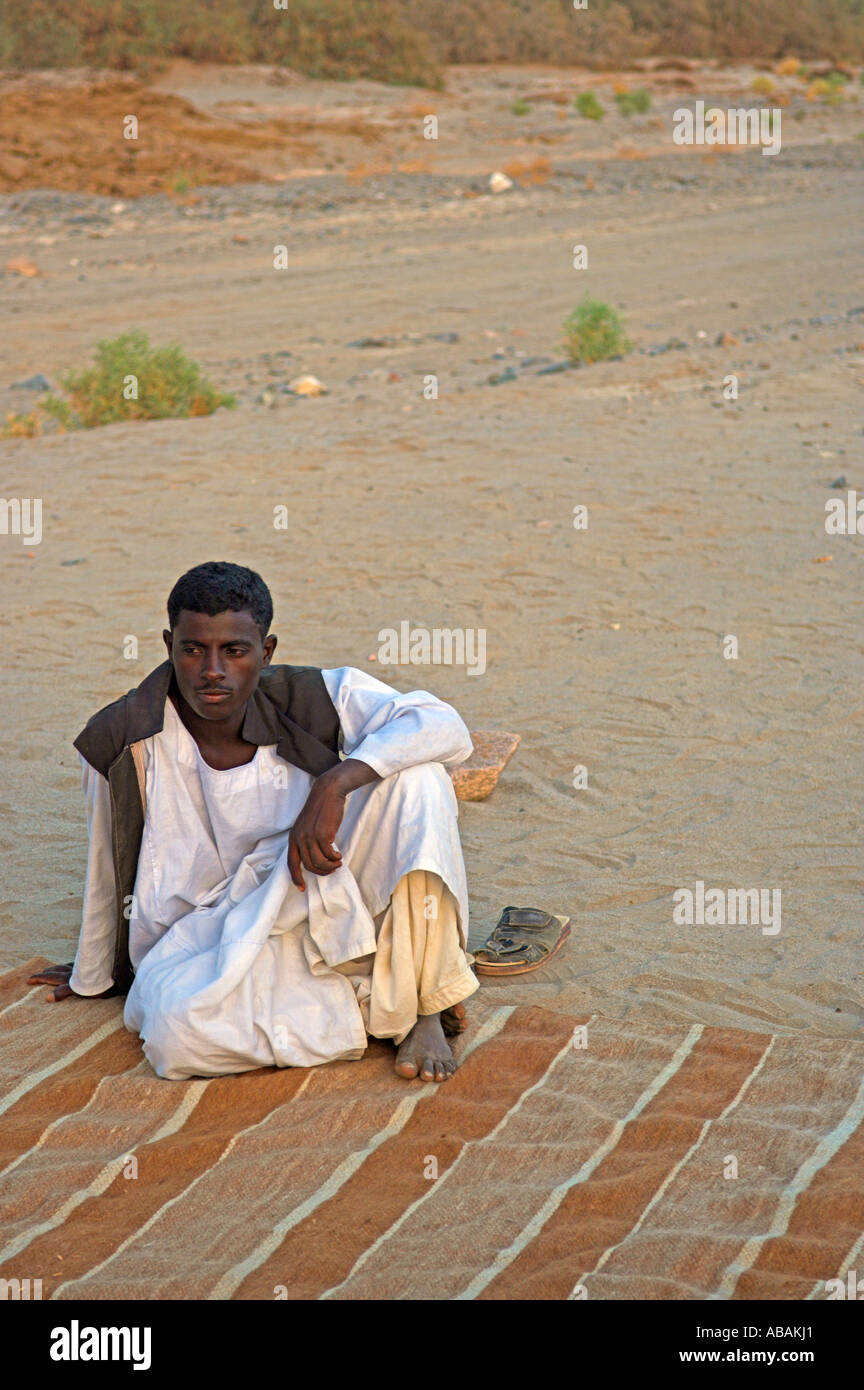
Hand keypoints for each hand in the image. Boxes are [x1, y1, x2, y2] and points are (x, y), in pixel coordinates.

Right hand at [26, 961, 116, 1002]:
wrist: (122, 973)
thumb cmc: (105, 986)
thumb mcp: (84, 992)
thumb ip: (66, 992)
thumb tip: (47, 998)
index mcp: (72, 977)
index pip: (52, 978)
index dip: (40, 979)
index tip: (27, 980)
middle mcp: (76, 970)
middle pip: (56, 972)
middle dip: (44, 974)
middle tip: (32, 977)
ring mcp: (84, 967)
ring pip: (65, 966)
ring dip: (55, 969)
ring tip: (48, 970)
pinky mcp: (93, 964)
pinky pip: (77, 964)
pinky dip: (70, 966)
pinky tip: (71, 966)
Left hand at [287, 758, 380, 890]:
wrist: (328, 792)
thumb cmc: (320, 809)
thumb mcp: (307, 826)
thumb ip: (307, 840)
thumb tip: (314, 858)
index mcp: (293, 837)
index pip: (291, 863)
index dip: (295, 877)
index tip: (301, 888)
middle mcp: (299, 838)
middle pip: (308, 865)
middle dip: (321, 872)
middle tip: (332, 869)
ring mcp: (310, 836)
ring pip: (319, 862)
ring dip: (330, 866)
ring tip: (337, 862)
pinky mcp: (323, 834)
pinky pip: (329, 854)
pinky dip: (335, 858)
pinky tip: (339, 854)